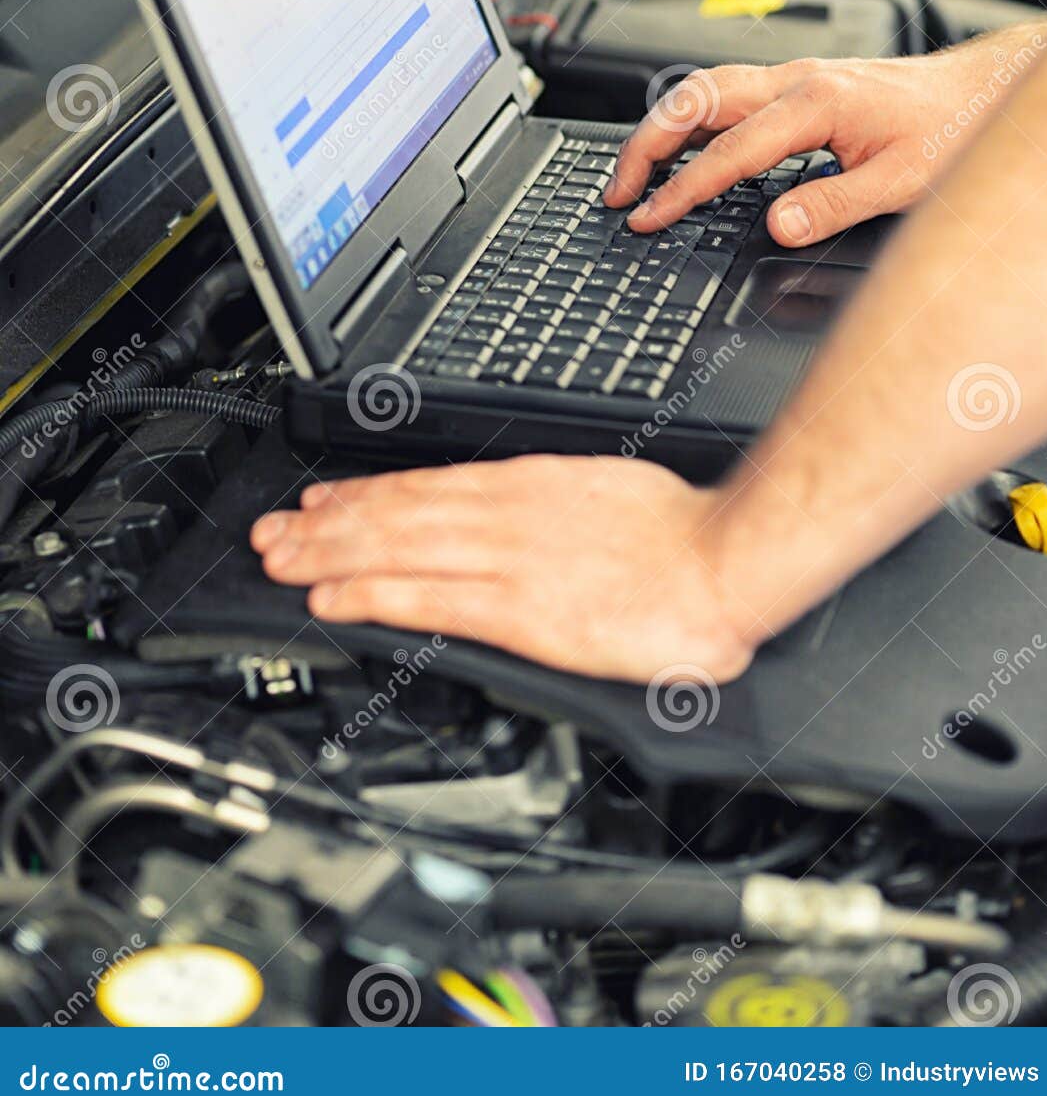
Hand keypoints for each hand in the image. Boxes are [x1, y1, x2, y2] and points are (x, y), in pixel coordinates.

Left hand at [250, 454, 756, 685]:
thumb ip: (558, 511)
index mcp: (528, 485)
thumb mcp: (607, 492)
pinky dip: (371, 596)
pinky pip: (425, 599)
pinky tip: (333, 601)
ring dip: (330, 555)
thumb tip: (534, 526)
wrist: (724, 560)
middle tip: (274, 534)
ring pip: (395, 549)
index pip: (426, 485)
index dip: (365, 495)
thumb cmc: (680, 535)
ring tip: (283, 561)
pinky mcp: (517, 609)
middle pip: (394, 512)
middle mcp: (504, 513)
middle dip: (326, 524)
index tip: (325, 501)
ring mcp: (505, 559)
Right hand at [603, 27, 1046, 245]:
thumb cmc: (947, 129)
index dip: (682, 189)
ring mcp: (792, 78)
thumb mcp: (903, 180)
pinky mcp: (795, 84)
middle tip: (616, 190)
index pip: (729, 152)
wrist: (976, 91)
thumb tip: (779, 227)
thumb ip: (836, 205)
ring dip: (660, 127)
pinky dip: (688, 119)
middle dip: (646, 145)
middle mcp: (796, 82)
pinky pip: (724, 92)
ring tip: (632, 172)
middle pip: (695, 101)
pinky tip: (680, 148)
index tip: (648, 217)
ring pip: (703, 88)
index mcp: (816, 104)